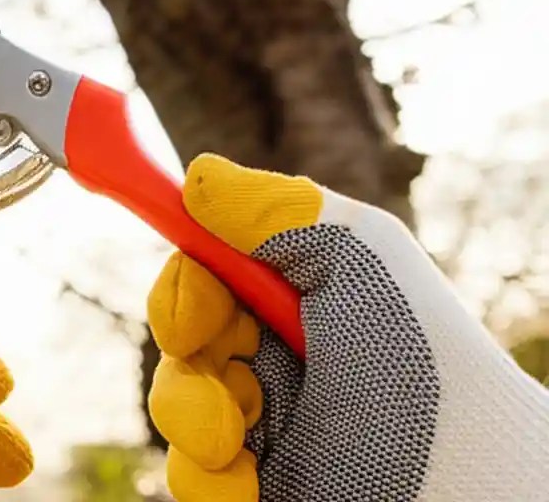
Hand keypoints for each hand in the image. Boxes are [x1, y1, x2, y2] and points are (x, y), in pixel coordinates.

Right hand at [147, 154, 548, 500]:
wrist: (466, 474)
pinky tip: (243, 481)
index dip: (182, 290)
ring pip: (179, 411)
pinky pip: (197, 481)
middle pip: (183, 344)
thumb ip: (278, 211)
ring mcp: (271, 429)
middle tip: (215, 370)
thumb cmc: (423, 357)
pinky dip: (209, 481)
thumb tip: (199, 175)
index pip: (207, 280)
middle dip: (184, 356)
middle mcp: (280, 360)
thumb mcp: (361, 258)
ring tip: (227, 440)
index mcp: (298, 302)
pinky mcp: (266, 487)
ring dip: (190, 419)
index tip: (187, 310)